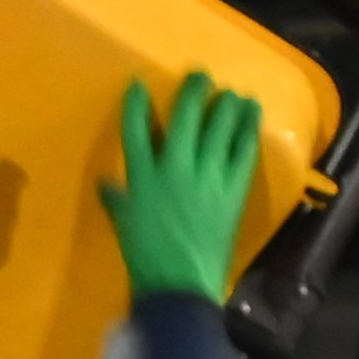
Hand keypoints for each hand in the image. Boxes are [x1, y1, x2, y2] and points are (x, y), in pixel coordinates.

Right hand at [106, 73, 270, 304]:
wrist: (180, 283)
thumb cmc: (145, 255)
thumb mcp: (123, 223)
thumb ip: (116, 198)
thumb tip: (106, 183)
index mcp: (142, 176)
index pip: (135, 129)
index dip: (135, 103)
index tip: (138, 84)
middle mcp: (175, 167)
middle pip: (185, 117)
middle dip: (193, 91)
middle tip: (201, 75)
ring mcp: (207, 176)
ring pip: (219, 128)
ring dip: (227, 105)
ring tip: (233, 93)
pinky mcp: (232, 189)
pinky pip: (243, 152)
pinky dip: (247, 130)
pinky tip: (252, 115)